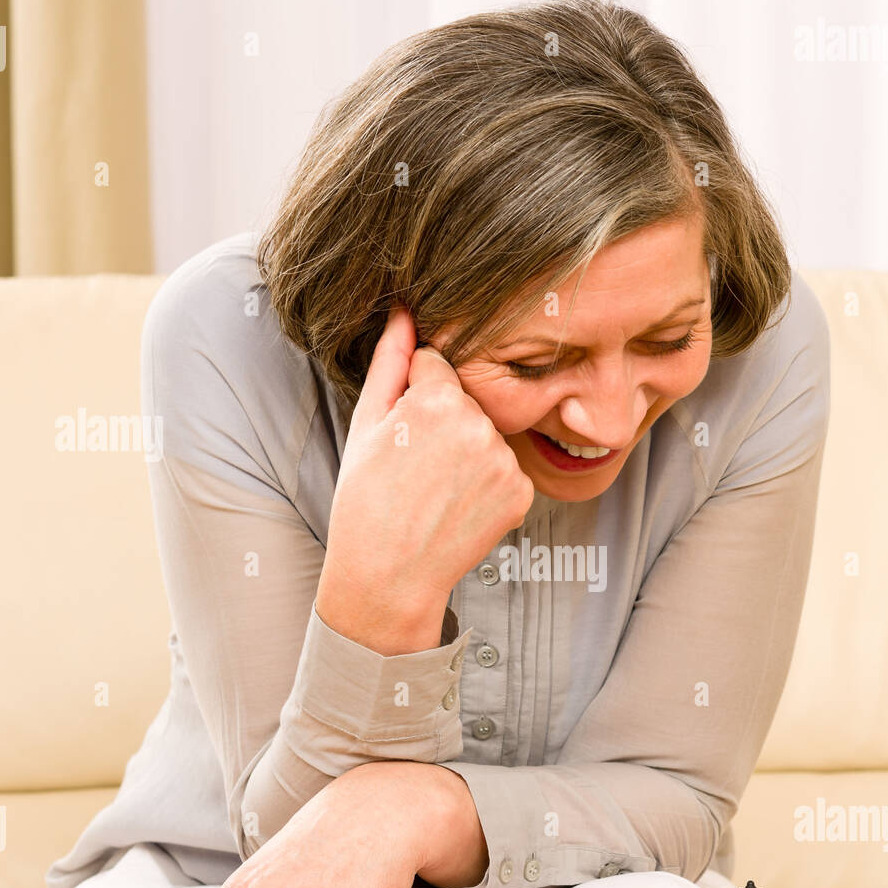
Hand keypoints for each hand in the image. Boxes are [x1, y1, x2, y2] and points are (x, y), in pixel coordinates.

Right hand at [316, 307, 534, 653]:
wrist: (387, 576)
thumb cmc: (365, 500)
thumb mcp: (366, 423)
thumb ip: (390, 360)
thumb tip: (404, 311)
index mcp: (437, 399)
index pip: (437, 365)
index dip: (415, 396)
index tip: (401, 434)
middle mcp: (479, 425)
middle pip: (467, 400)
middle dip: (445, 422)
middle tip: (415, 467)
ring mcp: (504, 461)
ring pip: (487, 434)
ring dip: (468, 452)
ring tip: (435, 489)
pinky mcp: (521, 492)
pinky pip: (505, 468)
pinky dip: (487, 484)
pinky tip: (457, 505)